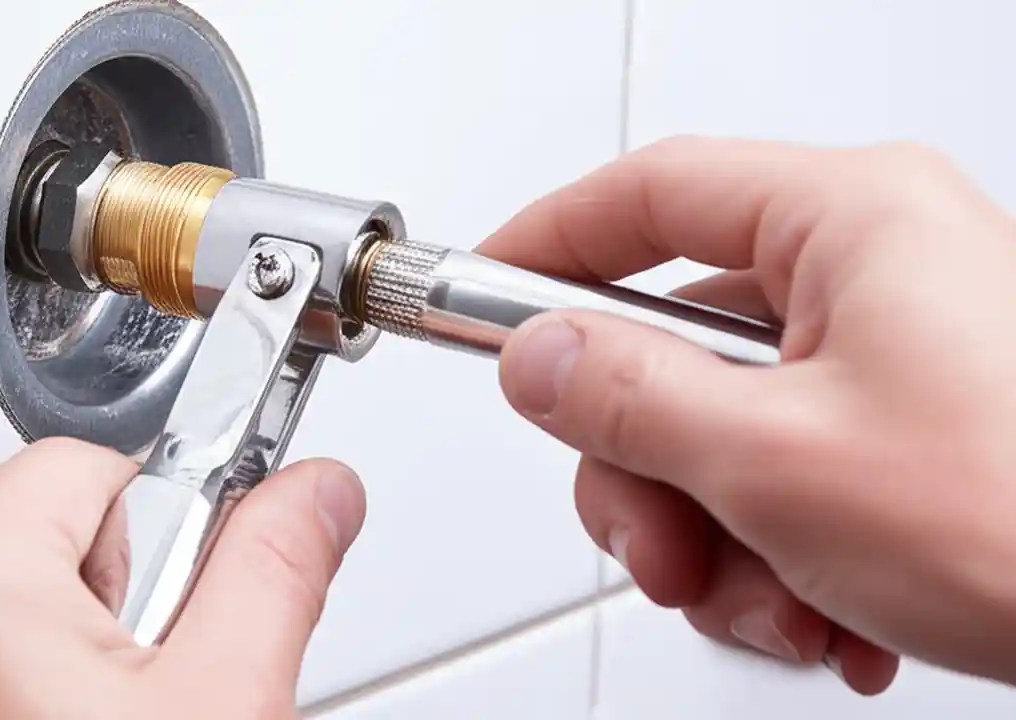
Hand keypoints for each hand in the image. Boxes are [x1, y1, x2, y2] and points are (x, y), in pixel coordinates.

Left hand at [0, 438, 365, 718]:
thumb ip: (277, 566)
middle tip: (151, 689)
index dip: (169, 526)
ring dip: (65, 645)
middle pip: (38, 529)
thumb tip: (319, 490)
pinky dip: (6, 688)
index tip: (199, 585)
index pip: (89, 465)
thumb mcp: (226, 703)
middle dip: (115, 590)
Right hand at [481, 136, 1015, 693]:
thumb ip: (626, 400)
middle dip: (649, 470)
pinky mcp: (921, 425)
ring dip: (719, 537)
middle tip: (657, 547)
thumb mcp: (779, 464)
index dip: (545, 242)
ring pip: (727, 427)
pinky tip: (831, 614)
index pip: (649, 195)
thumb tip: (535, 358)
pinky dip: (783, 554)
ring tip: (779, 606)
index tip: (481, 294)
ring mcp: (904, 351)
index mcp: (850, 223)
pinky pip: (792, 471)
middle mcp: (881, 269)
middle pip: (676, 341)